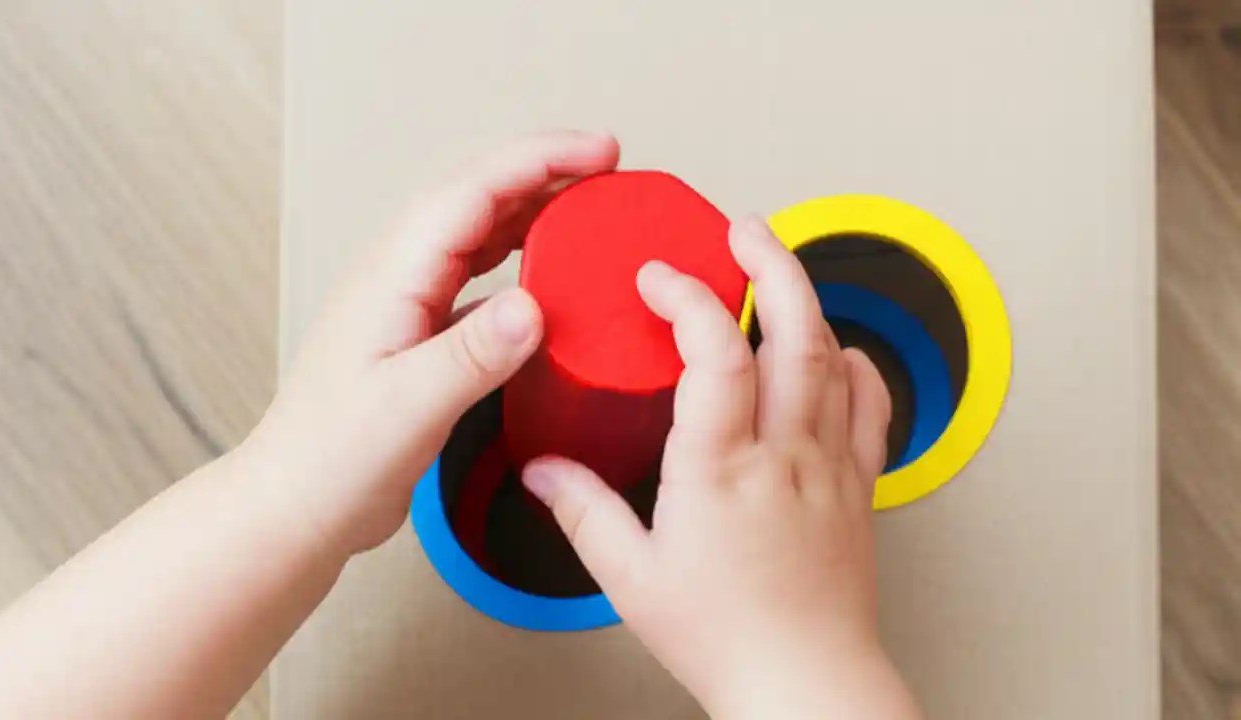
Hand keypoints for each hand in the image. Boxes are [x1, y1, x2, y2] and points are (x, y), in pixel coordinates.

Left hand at [246, 131, 619, 553]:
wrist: (296, 506)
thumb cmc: (334, 459)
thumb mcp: (407, 408)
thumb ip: (471, 356)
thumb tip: (533, 308)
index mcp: (393, 276)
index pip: (474, 191)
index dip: (540, 161)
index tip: (601, 152)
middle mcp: (400, 275)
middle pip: (479, 196)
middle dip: (545, 170)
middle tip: (610, 168)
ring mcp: (409, 302)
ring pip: (479, 232)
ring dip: (534, 209)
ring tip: (590, 206)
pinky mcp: (420, 333)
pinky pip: (478, 276)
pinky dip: (521, 261)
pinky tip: (550, 276)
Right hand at [522, 217, 922, 717]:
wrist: (804, 686)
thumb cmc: (725, 638)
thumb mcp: (631, 577)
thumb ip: (583, 513)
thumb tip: (543, 471)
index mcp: (720, 470)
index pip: (715, 354)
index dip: (687, 298)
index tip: (657, 278)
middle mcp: (783, 455)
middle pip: (794, 332)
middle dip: (772, 265)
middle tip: (743, 230)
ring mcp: (829, 466)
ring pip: (833, 358)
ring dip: (807, 301)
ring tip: (779, 271)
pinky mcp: (858, 486)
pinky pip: (872, 407)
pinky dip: (856, 365)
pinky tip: (837, 353)